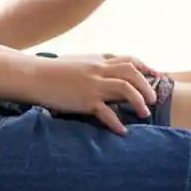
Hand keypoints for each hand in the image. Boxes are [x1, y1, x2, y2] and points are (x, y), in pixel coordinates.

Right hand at [32, 54, 158, 134]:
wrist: (33, 76)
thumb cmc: (52, 71)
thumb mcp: (77, 63)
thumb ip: (94, 67)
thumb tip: (106, 75)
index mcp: (98, 60)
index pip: (129, 59)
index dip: (146, 67)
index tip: (156, 76)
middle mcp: (99, 69)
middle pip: (132, 72)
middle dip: (147, 85)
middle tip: (153, 99)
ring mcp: (93, 84)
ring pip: (125, 88)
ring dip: (138, 101)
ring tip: (144, 113)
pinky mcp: (85, 100)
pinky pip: (106, 112)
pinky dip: (117, 122)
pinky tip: (122, 131)